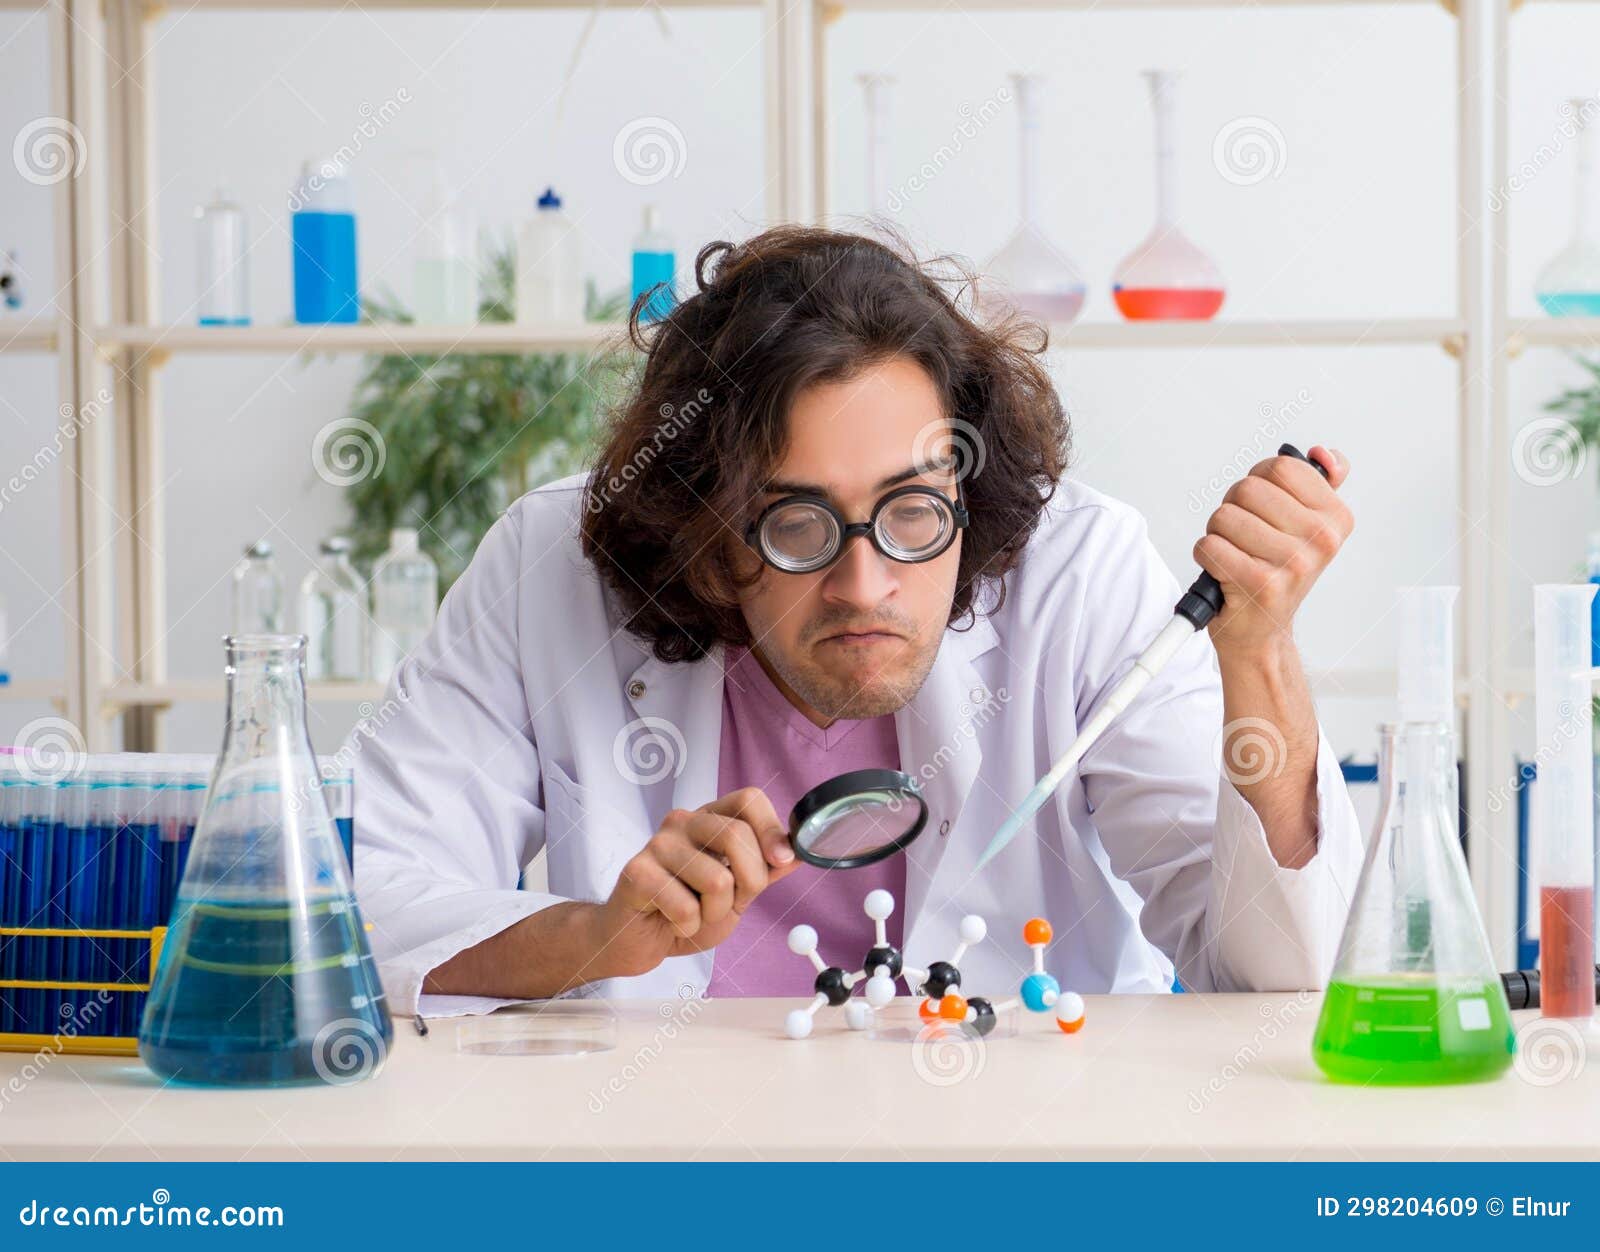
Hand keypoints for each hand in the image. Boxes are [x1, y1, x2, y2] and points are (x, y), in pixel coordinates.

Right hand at [590, 787, 799, 977]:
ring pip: (717, 880)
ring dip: (713, 914)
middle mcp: (682, 823)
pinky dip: (688, 926)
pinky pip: (687, 907)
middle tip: (726, 904)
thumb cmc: (683, 912)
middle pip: (736, 836)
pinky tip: (670, 921)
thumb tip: (799, 852)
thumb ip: (764, 871)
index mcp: (709, 819)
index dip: (771, 830)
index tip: (781, 863)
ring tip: (691, 914)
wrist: (637, 940)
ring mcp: (657, 844)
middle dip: (748, 884)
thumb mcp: (736, 894)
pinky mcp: (637, 872)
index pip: (748, 799)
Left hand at [1194, 446, 1352, 657]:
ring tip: (1236, 554)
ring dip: (1217, 534)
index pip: (1281, 467)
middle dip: (1233, 508)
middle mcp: (1322, 540)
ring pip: (1224, 517)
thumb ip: (1319, 482)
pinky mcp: (1260, 585)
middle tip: (1244, 535)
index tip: (1262, 506)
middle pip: (1247, 489)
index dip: (1258, 481)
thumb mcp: (1307, 525)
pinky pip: (1209, 546)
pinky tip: (1223, 571)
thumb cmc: (1278, 572)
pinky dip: (1206, 556)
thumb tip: (1321, 453)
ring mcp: (1294, 564)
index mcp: (1336, 519)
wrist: (1262, 632)